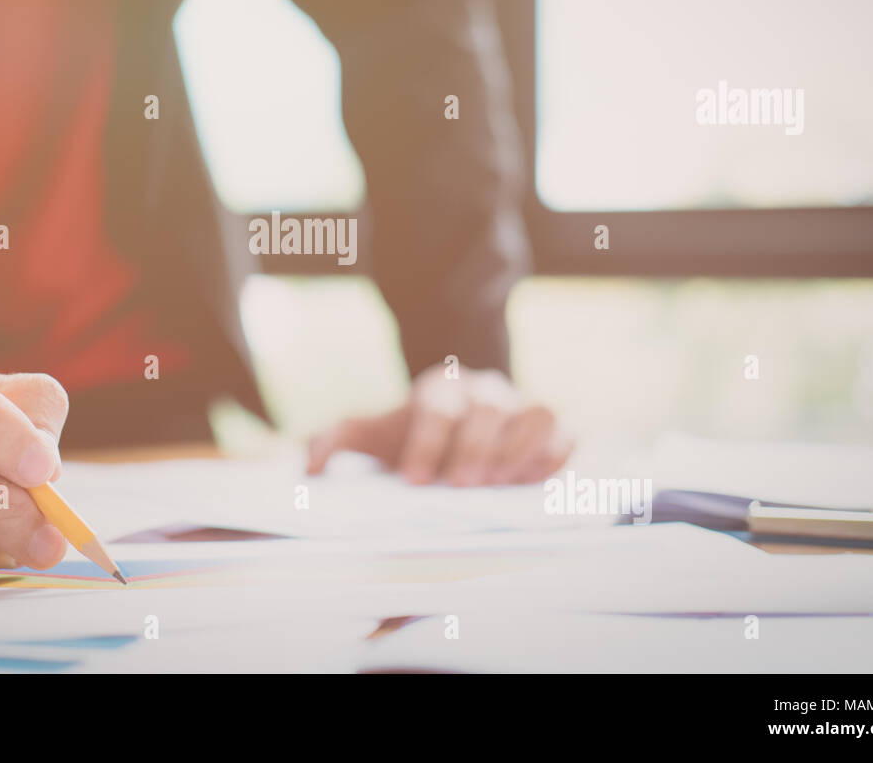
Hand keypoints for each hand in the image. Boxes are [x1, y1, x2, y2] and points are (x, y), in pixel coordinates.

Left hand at [307, 366, 572, 485]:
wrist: (454, 420)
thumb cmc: (409, 434)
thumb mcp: (369, 433)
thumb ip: (332, 441)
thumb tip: (307, 468)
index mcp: (439, 387)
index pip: (436, 407)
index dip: (427, 442)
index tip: (417, 480)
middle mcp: (484, 389)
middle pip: (488, 408)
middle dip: (475, 445)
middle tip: (462, 485)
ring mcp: (522, 403)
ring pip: (534, 411)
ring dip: (519, 448)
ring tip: (499, 484)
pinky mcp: (553, 424)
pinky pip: (565, 430)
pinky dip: (555, 452)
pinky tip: (535, 479)